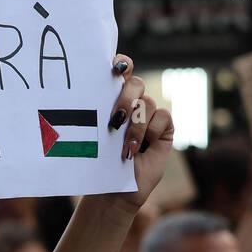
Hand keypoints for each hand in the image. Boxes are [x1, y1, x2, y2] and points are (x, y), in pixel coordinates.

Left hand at [107, 54, 172, 210]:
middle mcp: (132, 102)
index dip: (120, 63)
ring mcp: (149, 114)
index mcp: (111, 98)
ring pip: (147, 103)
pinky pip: (163, 116)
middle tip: (115, 119)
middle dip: (125, 98)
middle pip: (135, 83)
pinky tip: (141, 149)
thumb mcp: (93, 133)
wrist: (113, 189)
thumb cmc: (98, 161)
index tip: (113, 67)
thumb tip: (86, 93)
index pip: (119, 69)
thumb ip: (97, 112)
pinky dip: (151, 131)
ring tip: (124, 149)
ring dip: (135, 126)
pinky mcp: (164, 128)